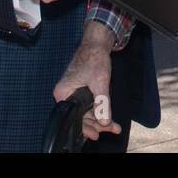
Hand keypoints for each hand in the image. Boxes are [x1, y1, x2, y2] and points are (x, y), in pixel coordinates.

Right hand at [54, 22, 120, 141]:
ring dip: (100, 119)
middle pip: (81, 117)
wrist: (97, 43)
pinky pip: (90, 105)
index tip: (95, 134)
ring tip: (114, 126)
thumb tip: (104, 121)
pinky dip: (100, 110)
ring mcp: (75, 94)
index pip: (73, 118)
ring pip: (87, 113)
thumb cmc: (93, 58)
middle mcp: (66, 95)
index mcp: (64, 93)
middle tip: (111, 129)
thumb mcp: (99, 82)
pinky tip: (109, 119)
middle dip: (97, 124)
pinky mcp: (82, 91)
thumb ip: (102, 103)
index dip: (85, 127)